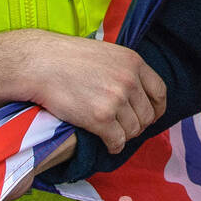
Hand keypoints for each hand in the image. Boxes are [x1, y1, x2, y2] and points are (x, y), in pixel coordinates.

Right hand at [22, 34, 165, 153]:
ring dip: (124, 135)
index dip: (157, 108)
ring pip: (133, 130)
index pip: (160, 92)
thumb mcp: (106, 54)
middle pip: (148, 115)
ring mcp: (116, 100)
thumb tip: (136, 91)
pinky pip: (117, 141)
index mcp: (134, 62)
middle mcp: (129, 81)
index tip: (150, 115)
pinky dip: (114, 146)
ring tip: (112, 133)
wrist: (41, 64)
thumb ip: (124, 70)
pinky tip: (107, 143)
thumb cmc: (67, 58)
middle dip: (138, 124)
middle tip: (125, 127)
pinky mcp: (100, 118)